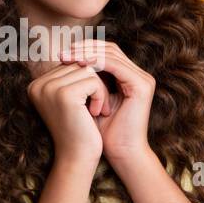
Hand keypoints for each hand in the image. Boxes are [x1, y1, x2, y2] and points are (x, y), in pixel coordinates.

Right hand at [27, 62, 107, 167]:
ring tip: (97, 110)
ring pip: (88, 70)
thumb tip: (87, 50)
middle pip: (79, 64)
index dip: (87, 82)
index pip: (71, 65)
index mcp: (37, 84)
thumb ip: (73, 76)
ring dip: (100, 90)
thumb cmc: (80, 130)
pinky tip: (96, 113)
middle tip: (97, 108)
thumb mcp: (74, 100)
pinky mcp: (64, 94)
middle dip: (95, 84)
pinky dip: (101, 96)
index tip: (88, 105)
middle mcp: (38, 84)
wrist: (78, 158)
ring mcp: (49, 88)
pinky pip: (94, 81)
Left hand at [59, 40, 155, 166]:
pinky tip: (80, 65)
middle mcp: (138, 75)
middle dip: (84, 48)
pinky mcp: (141, 85)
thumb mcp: (89, 102)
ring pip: (111, 54)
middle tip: (63, 53)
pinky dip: (96, 62)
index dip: (84, 49)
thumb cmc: (103, 134)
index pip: (105, 53)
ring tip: (68, 58)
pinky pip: (115, 66)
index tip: (62, 55)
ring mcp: (142, 79)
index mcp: (128, 78)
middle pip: (109, 49)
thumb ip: (83, 84)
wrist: (122, 154)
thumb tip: (61, 66)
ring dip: (87, 53)